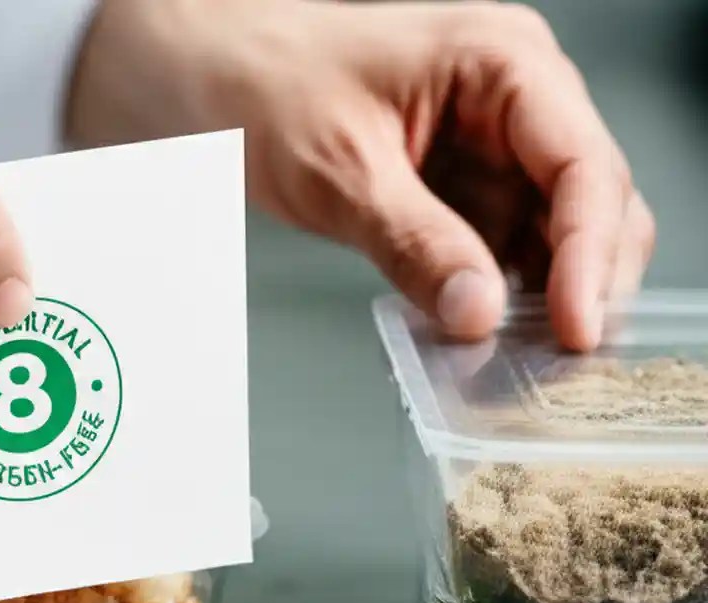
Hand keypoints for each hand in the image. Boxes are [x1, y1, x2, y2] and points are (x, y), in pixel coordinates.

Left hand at [68, 0, 652, 350]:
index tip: (577, 328)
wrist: (193, 75)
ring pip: (549, 228)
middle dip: (580, 278)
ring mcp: (484, 140)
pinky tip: (478, 327)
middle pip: (588, 199)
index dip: (589, 253)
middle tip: (561, 359)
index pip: (583, 164)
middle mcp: (510, 96)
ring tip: (524, 356)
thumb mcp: (339, 171)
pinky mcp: (453, 180)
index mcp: (500, 62)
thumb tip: (480, 314)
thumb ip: (417, 243)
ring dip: (541, 292)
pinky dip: (493, 287)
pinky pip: (495, 241)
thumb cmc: (255, 83)